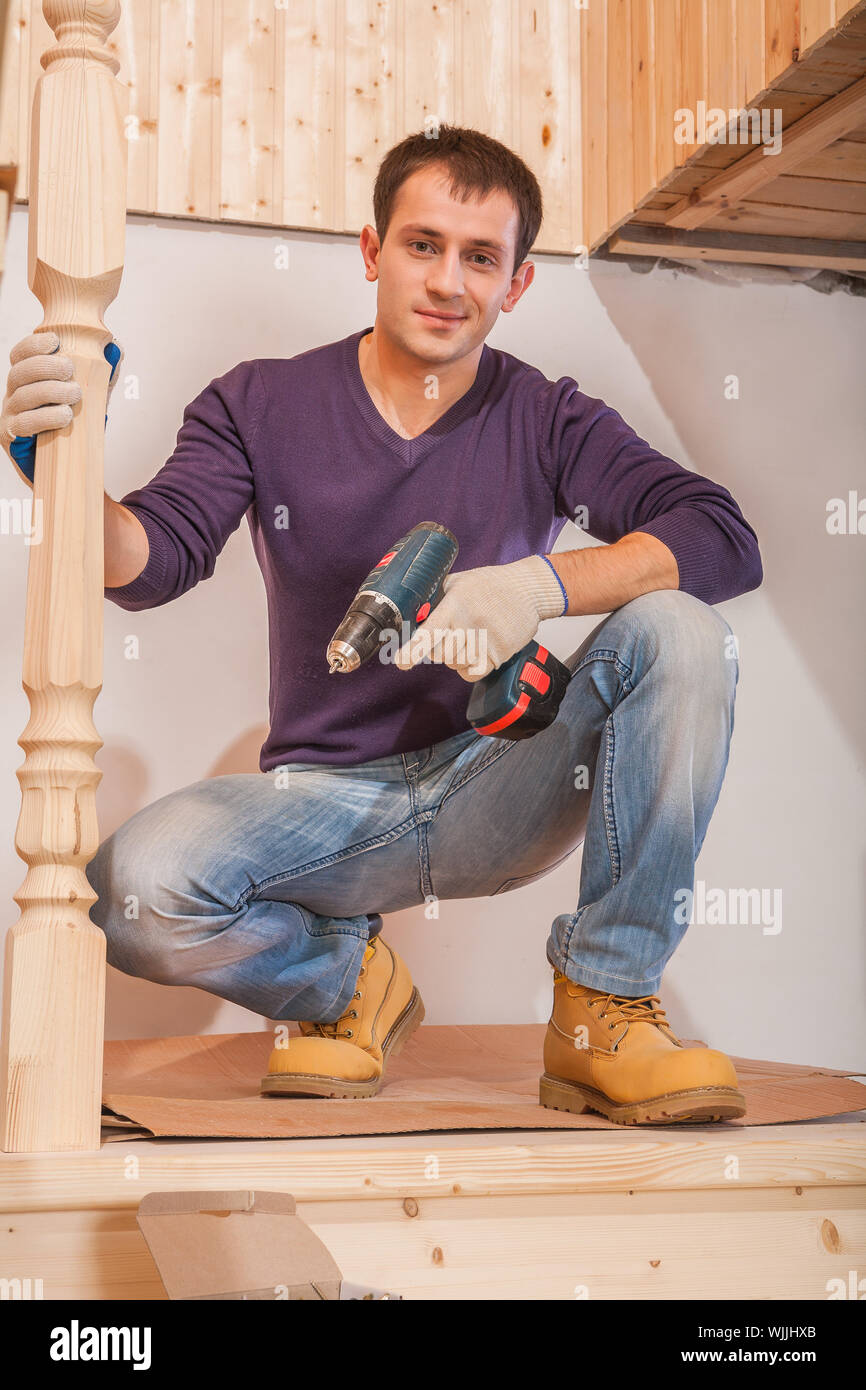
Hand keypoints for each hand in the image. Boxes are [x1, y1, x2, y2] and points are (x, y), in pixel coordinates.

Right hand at [1, 330, 123, 487]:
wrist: (69, 467)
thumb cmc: (76, 426)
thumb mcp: (93, 395)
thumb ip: (102, 371)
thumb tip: (115, 348)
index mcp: (28, 379)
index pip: (21, 354)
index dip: (33, 345)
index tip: (55, 341)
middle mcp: (14, 394)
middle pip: (19, 372)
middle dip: (44, 365)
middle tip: (69, 368)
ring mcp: (10, 415)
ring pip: (22, 396)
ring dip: (49, 391)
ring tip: (75, 394)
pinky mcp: (11, 438)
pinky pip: (22, 424)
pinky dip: (44, 418)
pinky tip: (64, 416)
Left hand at [393, 555, 565, 681]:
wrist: (528, 589)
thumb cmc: (491, 584)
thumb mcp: (458, 582)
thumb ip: (436, 598)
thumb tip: (412, 611)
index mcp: (456, 606)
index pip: (430, 632)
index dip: (413, 650)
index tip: (401, 663)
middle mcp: (470, 625)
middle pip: (440, 655)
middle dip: (437, 649)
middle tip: (448, 636)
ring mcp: (487, 642)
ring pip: (455, 664)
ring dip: (454, 657)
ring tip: (466, 639)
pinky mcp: (500, 654)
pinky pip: (472, 674)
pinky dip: (467, 668)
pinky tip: (473, 653)